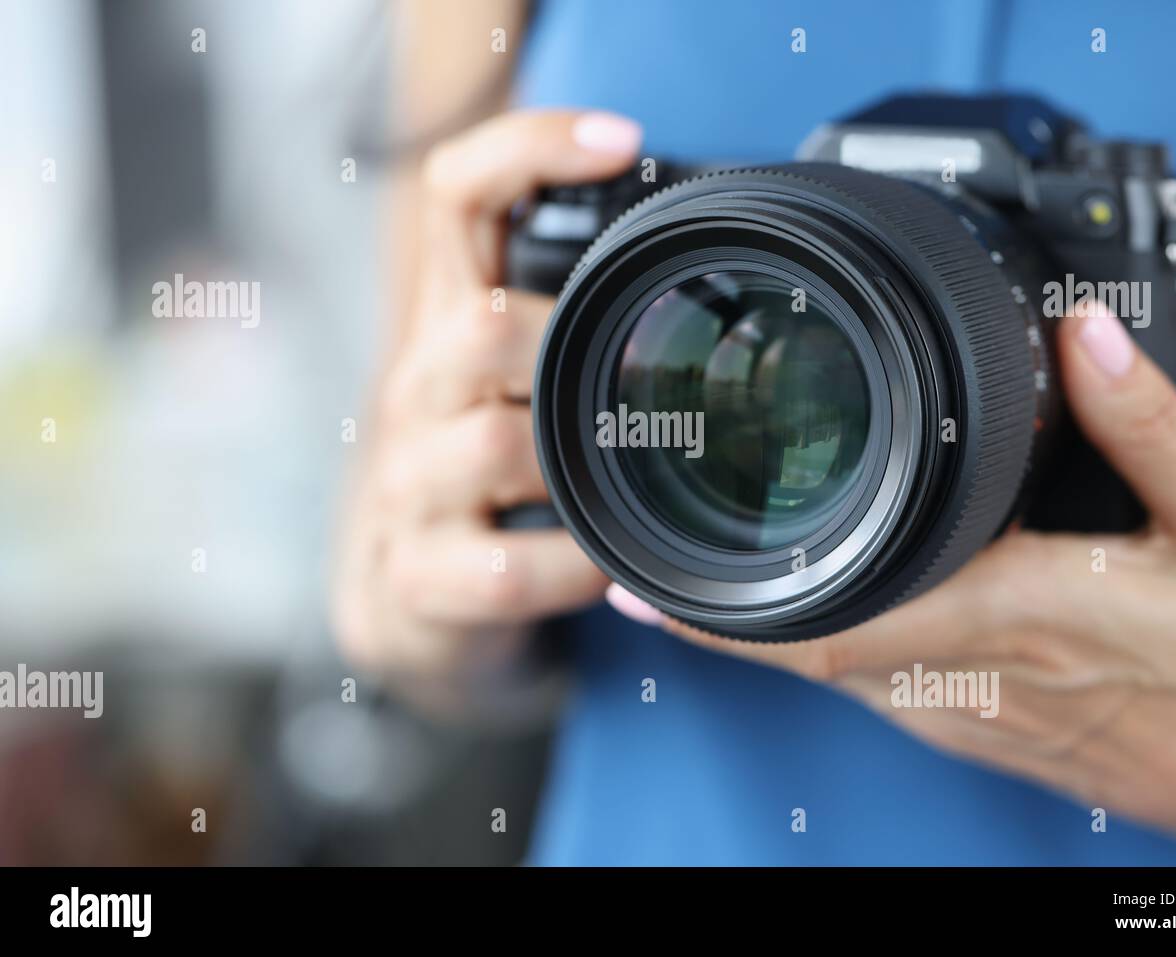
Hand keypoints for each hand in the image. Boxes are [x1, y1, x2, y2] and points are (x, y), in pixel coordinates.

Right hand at [333, 110, 641, 680]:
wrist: (414, 595)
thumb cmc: (493, 473)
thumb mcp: (523, 380)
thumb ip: (579, 326)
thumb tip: (708, 276)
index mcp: (450, 322)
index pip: (459, 198)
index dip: (530, 150)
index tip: (626, 141)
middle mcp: (417, 389)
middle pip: (477, 325)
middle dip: (570, 351)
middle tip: (641, 391)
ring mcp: (409, 483)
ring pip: (492, 443)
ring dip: (580, 468)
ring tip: (629, 489)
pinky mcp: (419, 574)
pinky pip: (506, 567)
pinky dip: (575, 568)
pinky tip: (605, 570)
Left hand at [611, 304, 1175, 860]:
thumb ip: (1148, 421)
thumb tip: (1082, 334)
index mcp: (1010, 620)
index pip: (830, 625)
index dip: (723, 610)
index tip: (641, 577)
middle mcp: (965, 679)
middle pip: (799, 649)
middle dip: (713, 604)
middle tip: (640, 544)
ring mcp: (962, 715)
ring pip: (828, 667)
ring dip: (764, 618)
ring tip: (704, 559)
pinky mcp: (973, 728)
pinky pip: (870, 680)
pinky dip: (821, 637)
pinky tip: (812, 595)